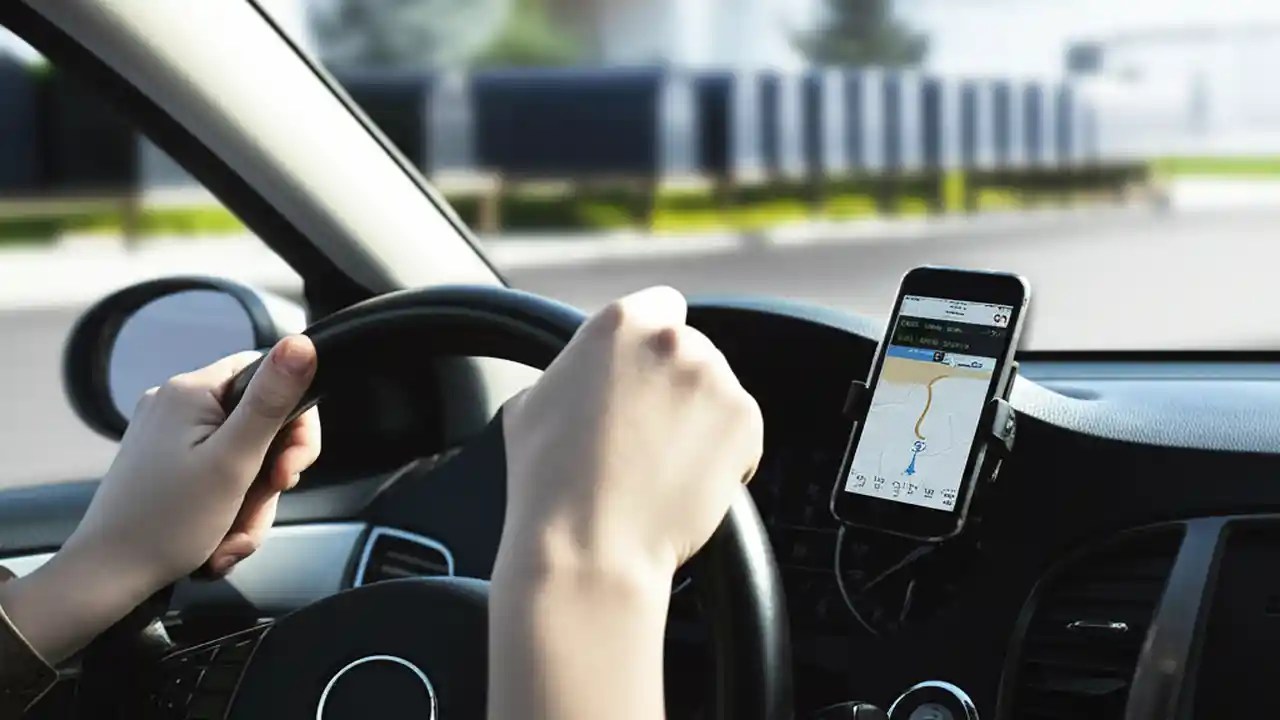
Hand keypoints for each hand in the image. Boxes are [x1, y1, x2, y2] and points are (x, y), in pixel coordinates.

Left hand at [0, 336, 319, 662]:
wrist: (107, 577)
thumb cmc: (166, 525)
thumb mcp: (233, 462)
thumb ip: (271, 402)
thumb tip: (302, 343)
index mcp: (191, 391)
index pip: (268, 376)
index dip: (294, 421)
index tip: (290, 467)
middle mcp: (175, 403)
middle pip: (259, 424)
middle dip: (269, 476)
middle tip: (260, 505)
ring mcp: (168, 434)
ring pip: (243, 456)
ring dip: (250, 502)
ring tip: (231, 535)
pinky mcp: (165, 461)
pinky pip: (219, 473)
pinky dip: (228, 506)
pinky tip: (218, 536)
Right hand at [490, 287, 762, 719]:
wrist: (589, 545)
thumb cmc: (548, 482)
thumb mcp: (533, 401)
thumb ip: (572, 369)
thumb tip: (582, 375)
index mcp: (618, 322)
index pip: (660, 306)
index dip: (653, 345)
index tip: (645, 374)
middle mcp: (673, 339)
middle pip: (692, 350)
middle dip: (677, 384)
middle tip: (647, 434)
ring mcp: (714, 378)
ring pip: (716, 391)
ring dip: (700, 419)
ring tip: (661, 465)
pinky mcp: (745, 421)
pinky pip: (741, 432)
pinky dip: (725, 456)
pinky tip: (684, 481)